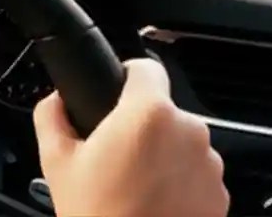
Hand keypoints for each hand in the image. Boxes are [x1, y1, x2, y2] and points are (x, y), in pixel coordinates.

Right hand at [33, 58, 228, 216]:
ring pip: (181, 143)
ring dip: (162, 155)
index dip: (127, 78)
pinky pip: (196, 173)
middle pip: (162, 110)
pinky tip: (154, 203)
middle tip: (115, 157)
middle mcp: (187, 132)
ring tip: (134, 187)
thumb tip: (55, 101)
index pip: (146, 68)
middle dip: (141, 127)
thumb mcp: (57, 163)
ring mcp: (209, 165)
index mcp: (148, 114)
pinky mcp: (219, 194)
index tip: (117, 94)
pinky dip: (179, 182)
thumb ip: (52, 115)